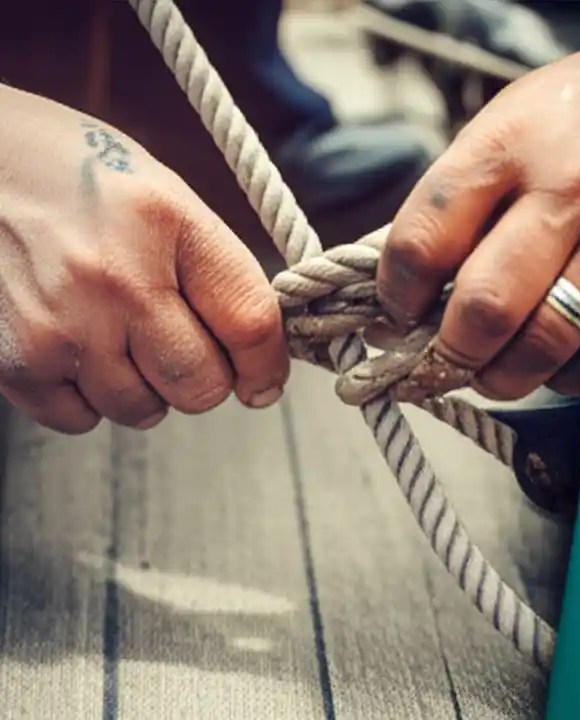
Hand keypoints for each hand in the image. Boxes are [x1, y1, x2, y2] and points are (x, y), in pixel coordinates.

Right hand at [0, 86, 288, 433]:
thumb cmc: (72, 171)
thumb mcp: (161, 194)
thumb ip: (213, 269)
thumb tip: (257, 354)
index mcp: (167, 221)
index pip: (249, 322)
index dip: (267, 364)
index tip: (264, 379)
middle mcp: (115, 277)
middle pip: (201, 385)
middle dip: (205, 378)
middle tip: (182, 347)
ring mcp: (60, 323)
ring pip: (143, 410)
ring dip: (144, 388)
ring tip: (118, 334)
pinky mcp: (12, 359)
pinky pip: (79, 418)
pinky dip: (87, 396)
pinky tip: (75, 345)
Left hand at [375, 31, 579, 400]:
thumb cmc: (576, 117)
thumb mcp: (505, 128)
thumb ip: (459, 204)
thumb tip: (410, 297)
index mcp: (509, 143)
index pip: (424, 241)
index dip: (396, 296)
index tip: (395, 316)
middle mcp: (569, 188)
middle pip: (487, 304)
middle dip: (451, 353)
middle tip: (441, 362)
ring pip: (549, 341)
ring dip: (506, 375)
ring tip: (492, 371)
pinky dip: (568, 372)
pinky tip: (554, 355)